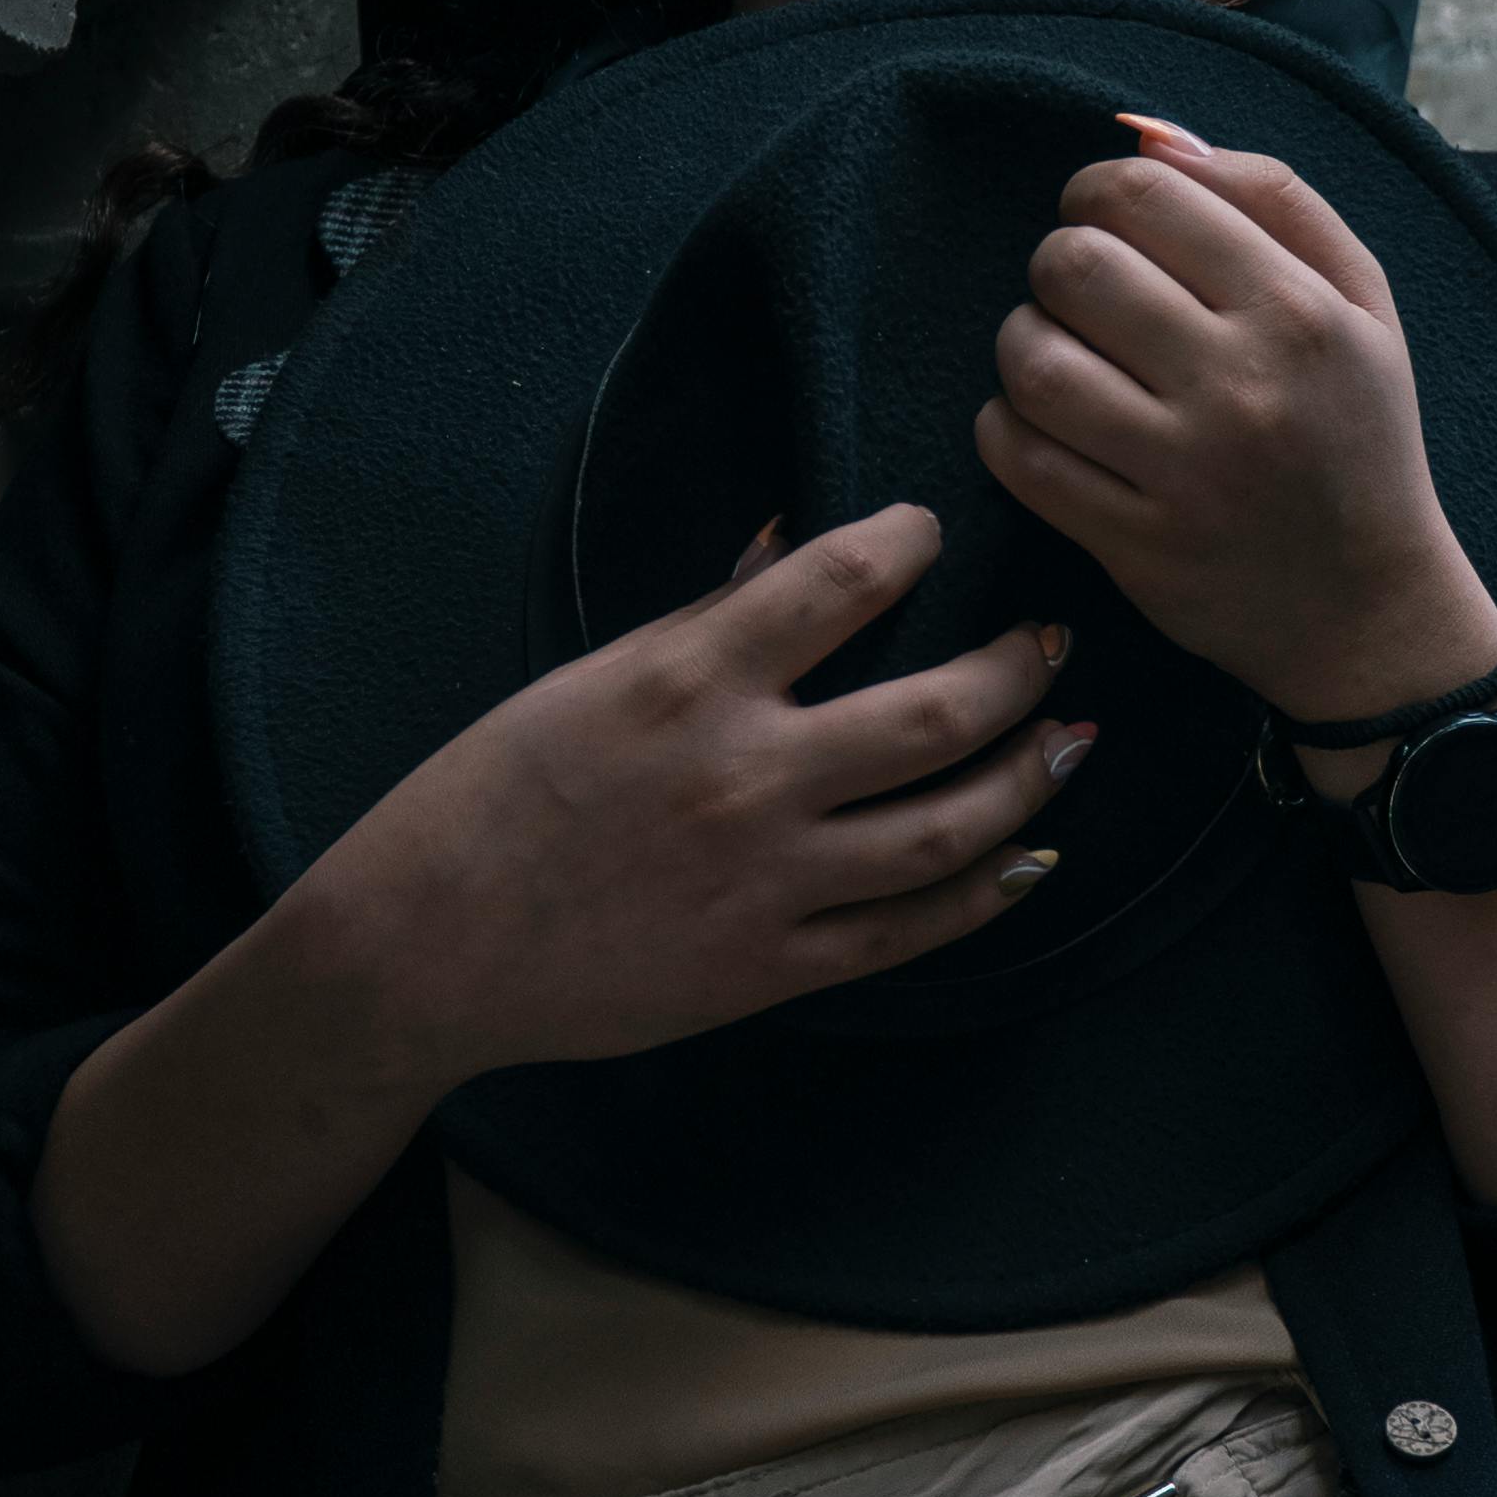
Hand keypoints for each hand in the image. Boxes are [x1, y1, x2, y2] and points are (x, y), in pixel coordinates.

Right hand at [299, 505, 1089, 1096]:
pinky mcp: (772, 966)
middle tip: (1053, 642)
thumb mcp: (588, 679)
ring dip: (1031, 775)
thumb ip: (701, 619)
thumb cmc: (491, 795)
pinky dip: (986, 891)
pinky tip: (1030, 859)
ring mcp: (769, 877)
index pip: (841, 578)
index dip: (909, 541)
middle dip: (1018, 668)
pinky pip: (911, 929)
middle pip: (936, 709)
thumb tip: (785, 544)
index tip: (931, 531)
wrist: (427, 943)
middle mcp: (747, 772)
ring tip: (1070, 740)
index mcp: (689, 677)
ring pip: (950, 824)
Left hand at [974, 119, 1496, 724]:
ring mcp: (1182, 472)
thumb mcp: (1360, 301)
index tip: (1101, 220)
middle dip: (1058, 263)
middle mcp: (1240, 386)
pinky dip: (1007, 426)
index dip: (1094, 192)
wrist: (1371, 607)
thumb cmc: (1358, 432)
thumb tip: (1151, 138)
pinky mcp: (1133, 545)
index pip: (1143, 196)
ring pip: (1032, 360)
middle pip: (1074, 266)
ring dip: (1024, 342)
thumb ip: (1271, 198)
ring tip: (1058, 354)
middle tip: (1083, 292)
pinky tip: (1044, 423)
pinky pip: (1019, 456)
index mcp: (1299, 312)